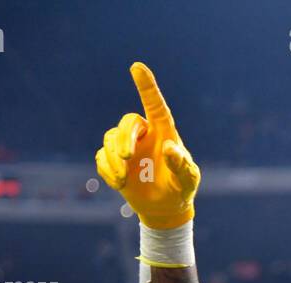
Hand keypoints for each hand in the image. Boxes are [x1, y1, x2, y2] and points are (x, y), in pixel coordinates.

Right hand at [95, 62, 200, 228]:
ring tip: (123, 179)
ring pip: (110, 139)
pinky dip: (108, 170)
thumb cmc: (181, 188)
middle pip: (127, 123)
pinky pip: (102, 157)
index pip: (155, 105)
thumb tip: (170, 148)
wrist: (165, 208)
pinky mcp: (113, 161)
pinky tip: (119, 184)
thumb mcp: (188, 180)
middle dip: (124, 138)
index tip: (136, 67)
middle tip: (127, 157)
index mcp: (164, 132)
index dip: (146, 86)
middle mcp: (144, 135)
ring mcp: (127, 147)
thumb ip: (182, 165)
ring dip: (114, 159)